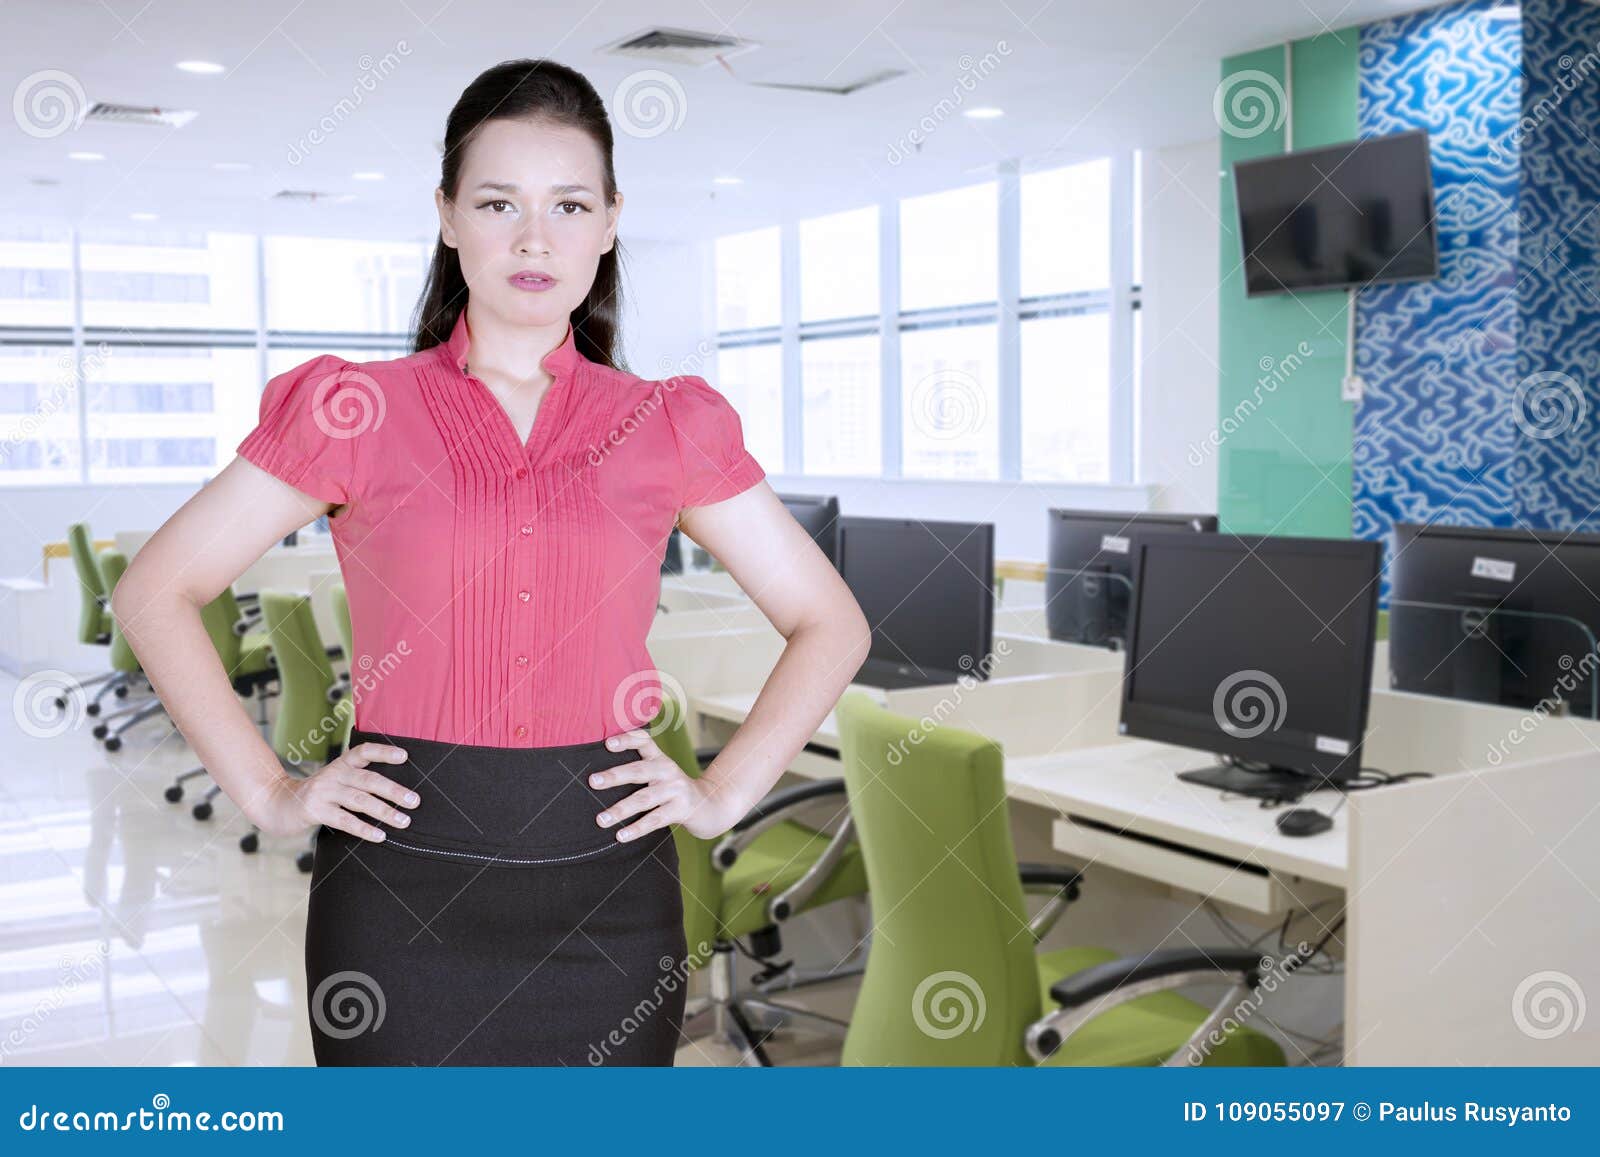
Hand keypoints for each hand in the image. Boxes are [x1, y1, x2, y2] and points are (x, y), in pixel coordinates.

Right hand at [250, 741, 416, 839]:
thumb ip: (357, 781)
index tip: (405, 756)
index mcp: (341, 764)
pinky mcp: (314, 810)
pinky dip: (364, 828)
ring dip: (384, 811)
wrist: (275, 805)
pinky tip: (380, 835)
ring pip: (359, 800)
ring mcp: (323, 792)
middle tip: (415, 801)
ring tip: (404, 821)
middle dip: (393, 791)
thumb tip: (396, 792)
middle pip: (368, 779)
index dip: (384, 752)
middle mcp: (333, 774)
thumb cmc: (316, 795)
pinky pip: (344, 820)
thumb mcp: (335, 781)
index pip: (364, 752)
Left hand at [590, 728, 739, 841]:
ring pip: (644, 799)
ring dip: (620, 809)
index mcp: (660, 759)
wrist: (711, 806)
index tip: (607, 744)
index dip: (626, 740)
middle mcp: (668, 770)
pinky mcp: (681, 809)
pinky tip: (621, 835)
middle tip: (593, 781)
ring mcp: (676, 790)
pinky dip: (637, 828)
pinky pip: (655, 819)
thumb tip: (601, 778)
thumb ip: (640, 770)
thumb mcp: (662, 774)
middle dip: (615, 776)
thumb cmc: (676, 791)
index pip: (644, 742)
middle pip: (639, 771)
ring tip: (601, 819)